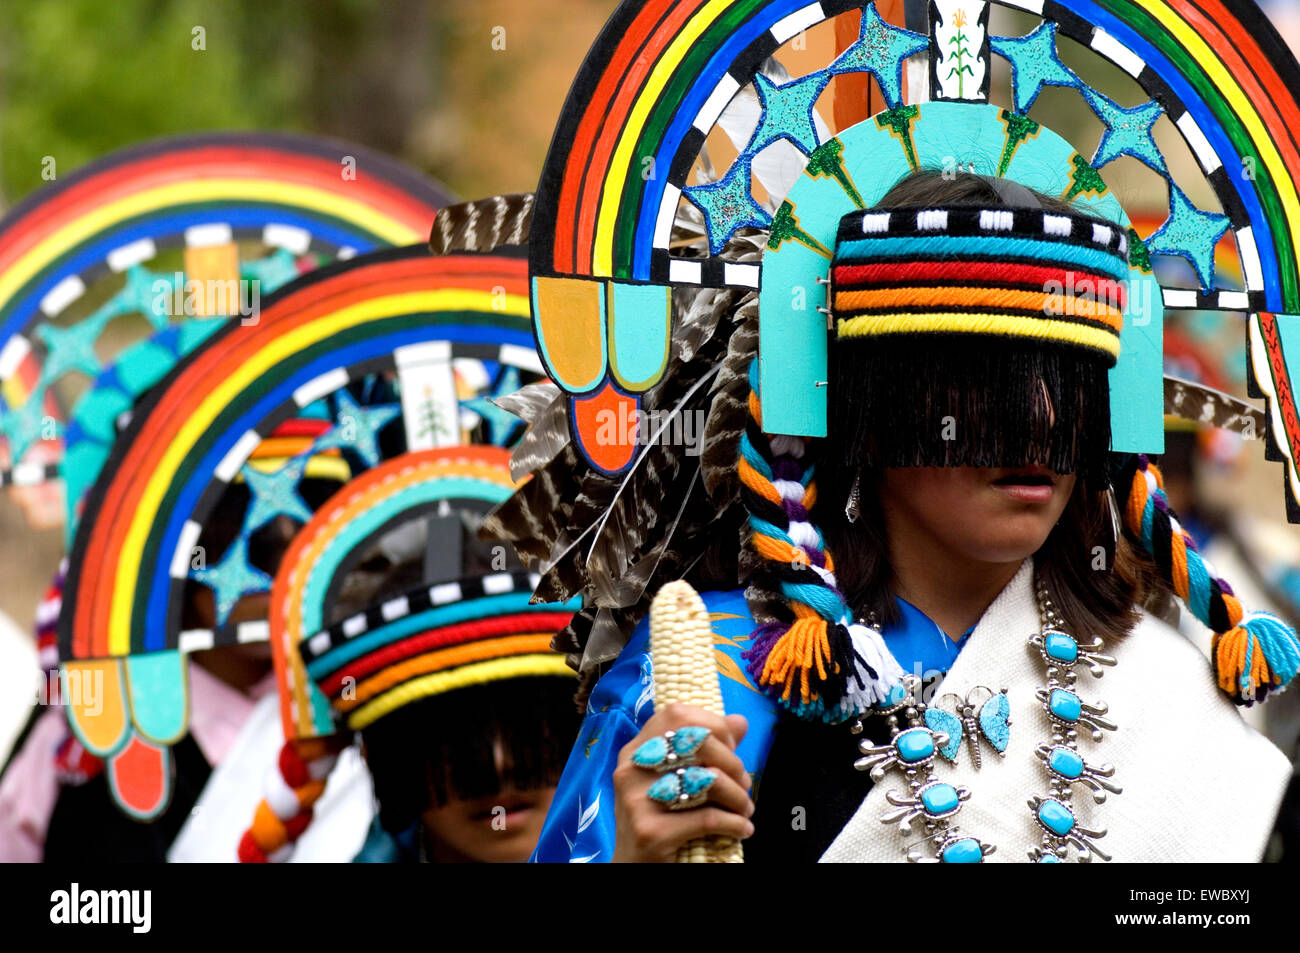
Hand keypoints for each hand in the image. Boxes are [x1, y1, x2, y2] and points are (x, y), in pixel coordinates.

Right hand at [611, 703, 753, 861]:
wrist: (634, 870)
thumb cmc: (659, 821)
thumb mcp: (675, 781)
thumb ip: (706, 750)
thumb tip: (739, 721)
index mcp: (635, 749)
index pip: (678, 714)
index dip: (714, 726)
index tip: (730, 748)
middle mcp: (631, 768)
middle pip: (697, 742)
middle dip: (733, 762)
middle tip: (745, 784)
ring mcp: (637, 799)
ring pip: (707, 780)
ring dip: (738, 796)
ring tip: (745, 809)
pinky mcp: (650, 831)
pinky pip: (708, 818)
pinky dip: (735, 823)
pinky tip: (743, 829)